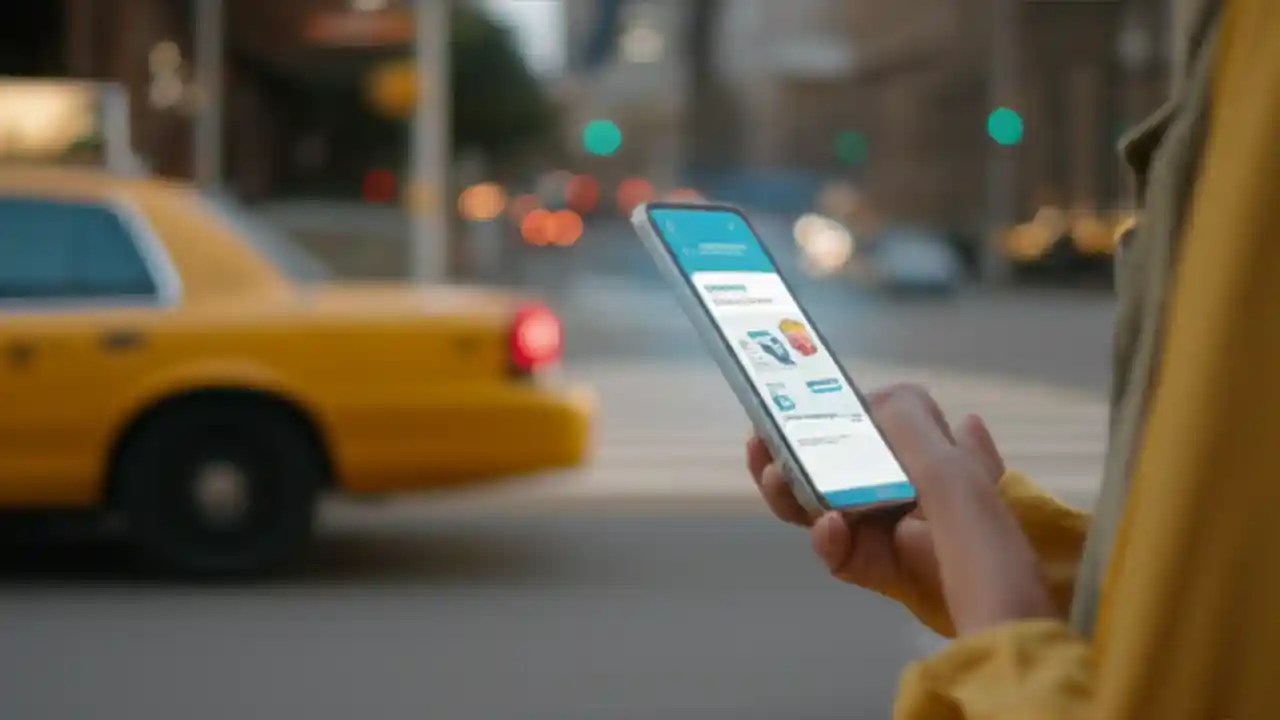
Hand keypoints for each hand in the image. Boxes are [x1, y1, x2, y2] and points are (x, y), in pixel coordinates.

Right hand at [748, 384, 1054, 635]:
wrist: (992, 581)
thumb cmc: (970, 507)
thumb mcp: (944, 446)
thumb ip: (904, 414)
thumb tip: (866, 398)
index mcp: (907, 453)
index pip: (850, 430)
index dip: (816, 419)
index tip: (783, 407)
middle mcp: (885, 487)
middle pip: (820, 468)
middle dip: (783, 454)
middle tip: (759, 441)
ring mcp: (872, 528)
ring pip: (813, 506)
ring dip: (787, 489)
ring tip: (774, 475)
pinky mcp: (867, 565)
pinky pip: (833, 550)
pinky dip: (826, 538)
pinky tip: (830, 525)